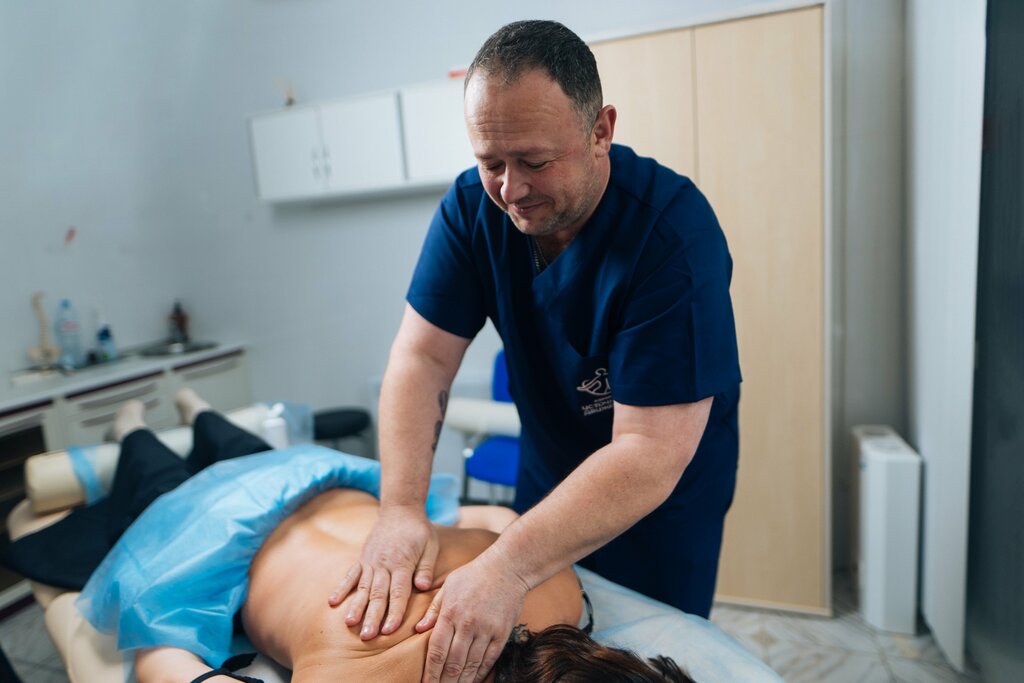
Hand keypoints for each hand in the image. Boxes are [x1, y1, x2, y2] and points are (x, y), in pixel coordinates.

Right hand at [328, 504, 438, 638]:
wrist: (400, 509)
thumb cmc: (419, 531)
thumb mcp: (430, 546)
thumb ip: (426, 567)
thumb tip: (423, 587)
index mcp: (402, 563)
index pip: (399, 593)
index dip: (395, 612)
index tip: (390, 630)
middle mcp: (384, 564)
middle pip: (378, 595)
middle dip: (372, 617)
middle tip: (367, 636)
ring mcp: (370, 561)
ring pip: (363, 588)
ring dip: (356, 606)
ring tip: (349, 624)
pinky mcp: (362, 558)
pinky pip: (350, 575)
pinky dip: (341, 588)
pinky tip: (332, 602)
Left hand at [415, 550, 528, 682]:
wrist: (507, 567)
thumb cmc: (473, 574)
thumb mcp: (448, 586)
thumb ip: (433, 610)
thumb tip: (418, 629)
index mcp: (451, 613)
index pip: (437, 650)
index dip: (430, 672)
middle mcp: (468, 624)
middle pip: (453, 663)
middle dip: (444, 682)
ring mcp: (486, 630)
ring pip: (471, 665)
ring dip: (462, 681)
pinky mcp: (502, 633)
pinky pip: (489, 659)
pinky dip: (481, 673)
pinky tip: (474, 680)